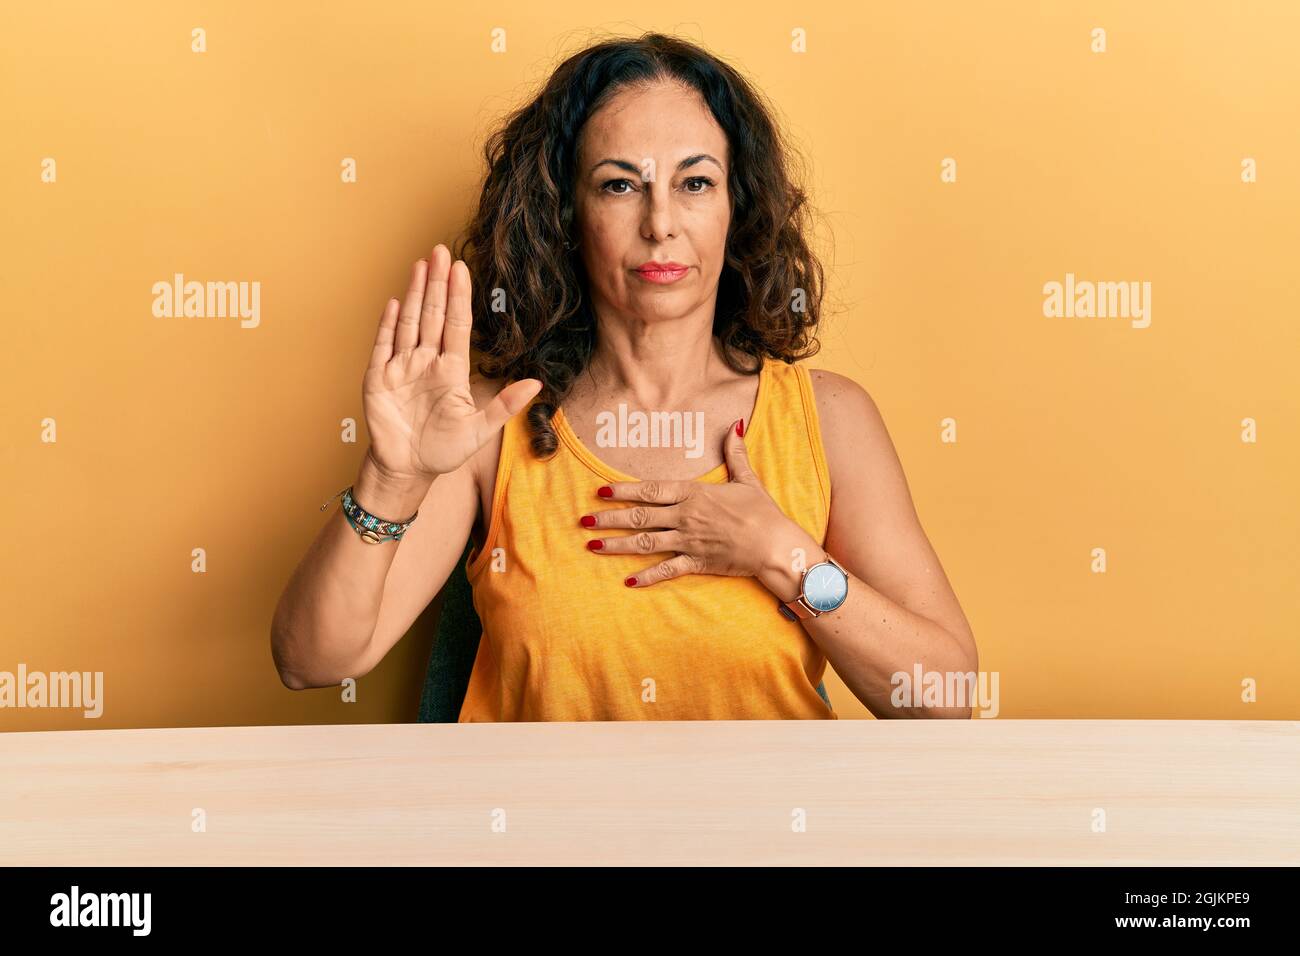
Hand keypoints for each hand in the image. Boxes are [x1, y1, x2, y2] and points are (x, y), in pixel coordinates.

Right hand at [362, 245, 541, 482]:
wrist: (408, 470)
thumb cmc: (444, 451)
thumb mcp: (479, 430)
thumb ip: (504, 406)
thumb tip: (536, 384)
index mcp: (451, 370)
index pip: (457, 325)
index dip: (459, 297)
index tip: (463, 269)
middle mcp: (426, 362)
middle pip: (433, 315)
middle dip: (437, 283)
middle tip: (442, 251)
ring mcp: (401, 367)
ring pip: (409, 322)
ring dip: (414, 293)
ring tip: (421, 265)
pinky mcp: (378, 378)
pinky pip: (383, 345)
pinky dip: (387, 324)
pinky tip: (394, 301)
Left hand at [580, 418, 821, 590]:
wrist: (776, 545)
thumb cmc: (762, 511)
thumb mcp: (747, 479)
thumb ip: (735, 453)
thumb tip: (735, 425)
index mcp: (694, 493)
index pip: (651, 490)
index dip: (623, 490)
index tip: (600, 490)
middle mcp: (686, 516)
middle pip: (639, 516)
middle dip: (609, 518)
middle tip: (583, 520)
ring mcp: (689, 541)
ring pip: (645, 543)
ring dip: (617, 545)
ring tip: (592, 546)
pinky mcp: (697, 563)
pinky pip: (667, 570)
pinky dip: (647, 577)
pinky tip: (628, 581)